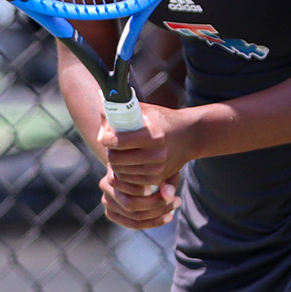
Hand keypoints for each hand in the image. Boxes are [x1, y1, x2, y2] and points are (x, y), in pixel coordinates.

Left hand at [96, 104, 197, 228]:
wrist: (188, 136)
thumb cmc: (161, 120)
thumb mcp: (144, 111)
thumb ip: (120, 114)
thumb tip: (102, 128)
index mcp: (153, 135)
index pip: (118, 142)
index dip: (106, 139)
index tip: (106, 137)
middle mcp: (157, 154)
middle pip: (116, 159)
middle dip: (110, 151)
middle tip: (112, 145)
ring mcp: (157, 169)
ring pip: (120, 172)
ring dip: (115, 164)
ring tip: (120, 153)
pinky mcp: (157, 180)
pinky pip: (129, 181)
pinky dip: (124, 173)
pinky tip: (127, 164)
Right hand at [97, 171, 178, 229]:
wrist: (136, 165)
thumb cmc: (151, 164)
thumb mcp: (162, 167)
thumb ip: (167, 179)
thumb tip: (169, 195)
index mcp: (113, 168)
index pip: (131, 188)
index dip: (151, 194)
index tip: (172, 194)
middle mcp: (105, 184)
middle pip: (130, 204)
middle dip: (156, 207)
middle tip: (178, 201)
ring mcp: (106, 200)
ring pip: (132, 217)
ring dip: (156, 217)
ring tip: (175, 207)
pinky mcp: (110, 212)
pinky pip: (131, 223)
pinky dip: (150, 223)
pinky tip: (167, 217)